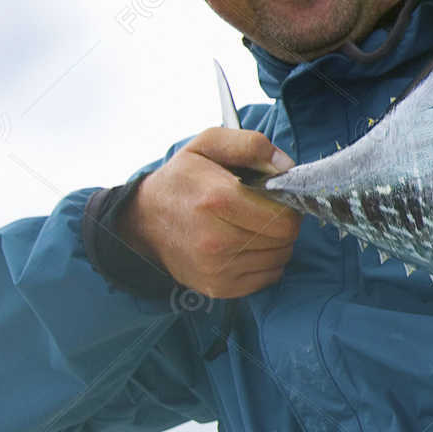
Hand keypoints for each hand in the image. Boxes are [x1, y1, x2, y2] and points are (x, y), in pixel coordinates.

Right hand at [121, 128, 301, 299]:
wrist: (144, 219)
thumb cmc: (182, 179)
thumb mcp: (208, 144)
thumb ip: (250, 144)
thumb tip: (285, 166)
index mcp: (217, 200)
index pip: (283, 217)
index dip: (288, 205)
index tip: (276, 198)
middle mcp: (216, 240)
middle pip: (284, 239)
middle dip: (283, 223)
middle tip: (264, 211)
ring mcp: (216, 269)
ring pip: (279, 259)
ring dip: (275, 243)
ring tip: (252, 226)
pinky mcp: (218, 287)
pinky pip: (268, 278)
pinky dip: (266, 262)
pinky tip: (246, 245)